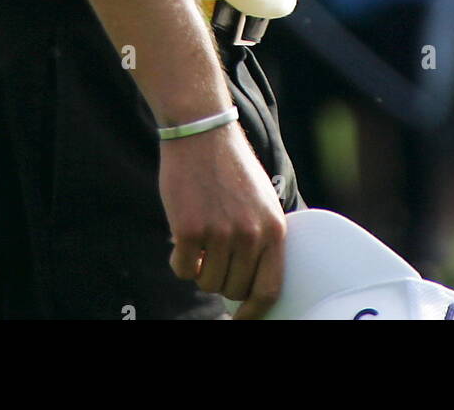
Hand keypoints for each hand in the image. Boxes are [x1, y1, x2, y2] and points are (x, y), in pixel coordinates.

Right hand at [158, 119, 286, 318]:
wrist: (202, 133)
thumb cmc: (230, 166)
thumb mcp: (263, 200)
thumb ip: (262, 239)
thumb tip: (253, 285)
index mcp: (274, 228)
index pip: (269, 290)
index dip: (254, 311)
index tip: (242, 318)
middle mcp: (250, 235)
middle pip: (233, 290)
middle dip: (221, 280)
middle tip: (212, 257)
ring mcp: (220, 233)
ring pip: (207, 282)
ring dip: (200, 268)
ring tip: (199, 239)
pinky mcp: (189, 230)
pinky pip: (182, 270)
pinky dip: (179, 260)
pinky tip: (182, 235)